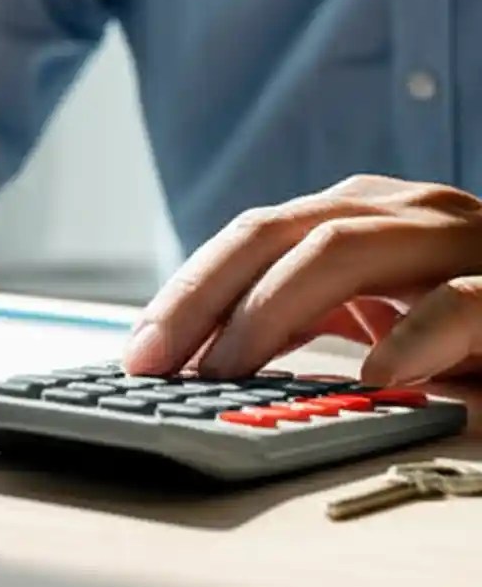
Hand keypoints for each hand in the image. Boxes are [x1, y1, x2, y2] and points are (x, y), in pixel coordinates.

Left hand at [122, 174, 481, 385]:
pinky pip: (465, 297)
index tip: (137, 355)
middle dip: (202, 298)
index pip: (250, 238)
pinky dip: (417, 334)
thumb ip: (302, 321)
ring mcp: (461, 238)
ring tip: (228, 371)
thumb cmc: (465, 319)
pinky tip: (375, 375)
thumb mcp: (372, 311)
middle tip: (155, 364)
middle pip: (276, 233)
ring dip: (273, 313)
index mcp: (356, 214)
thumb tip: (204, 363)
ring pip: (347, 248)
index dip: (186, 293)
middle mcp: (400, 211)